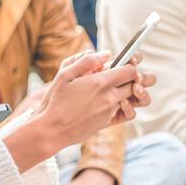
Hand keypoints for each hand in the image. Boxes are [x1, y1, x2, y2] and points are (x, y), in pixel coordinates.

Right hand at [26, 50, 150, 153]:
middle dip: (130, 78)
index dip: (129, 65)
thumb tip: (106, 54)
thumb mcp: (65, 74)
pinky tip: (106, 102)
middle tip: (118, 75)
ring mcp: (110, 111)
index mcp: (101, 83)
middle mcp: (110, 98)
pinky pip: (122, 111)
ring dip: (123, 91)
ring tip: (109, 88)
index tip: (122, 64)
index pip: (130, 71)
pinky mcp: (107, 122)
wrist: (51, 130)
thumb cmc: (55, 101)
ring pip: (129, 98)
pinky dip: (119, 105)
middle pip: (134, 84)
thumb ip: (86, 61)